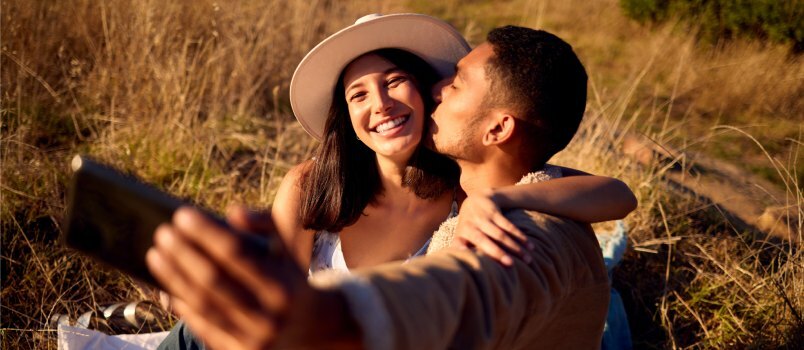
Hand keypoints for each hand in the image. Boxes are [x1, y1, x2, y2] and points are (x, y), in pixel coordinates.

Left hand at [146, 206, 359, 348]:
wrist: (315, 328)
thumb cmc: (291, 278)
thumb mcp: (288, 248)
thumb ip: (265, 224)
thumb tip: (233, 212)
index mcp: (283, 285)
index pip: (236, 254)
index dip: (206, 233)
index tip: (181, 215)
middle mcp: (268, 315)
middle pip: (213, 280)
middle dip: (183, 254)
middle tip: (163, 233)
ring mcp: (253, 338)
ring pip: (203, 304)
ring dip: (174, 278)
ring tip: (156, 254)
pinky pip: (203, 327)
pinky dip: (183, 306)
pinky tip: (166, 285)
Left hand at [452, 189, 533, 265]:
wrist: (477, 198)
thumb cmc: (470, 225)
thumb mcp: (462, 235)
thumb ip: (464, 250)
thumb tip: (471, 268)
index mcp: (461, 234)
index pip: (460, 245)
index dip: (462, 250)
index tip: (471, 258)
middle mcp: (470, 225)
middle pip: (484, 241)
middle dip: (498, 253)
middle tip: (511, 264)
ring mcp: (482, 218)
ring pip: (500, 234)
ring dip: (514, 247)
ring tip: (527, 259)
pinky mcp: (494, 212)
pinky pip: (508, 226)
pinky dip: (520, 236)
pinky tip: (529, 245)